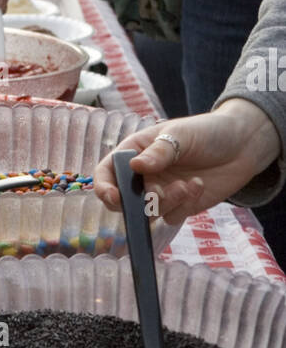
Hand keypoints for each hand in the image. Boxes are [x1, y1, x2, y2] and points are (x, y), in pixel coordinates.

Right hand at [93, 99, 281, 224]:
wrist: (244, 145)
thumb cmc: (208, 131)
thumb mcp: (181, 135)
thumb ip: (159, 152)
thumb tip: (134, 167)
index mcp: (135, 152)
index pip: (107, 173)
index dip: (104, 187)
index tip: (115, 196)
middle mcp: (144, 175)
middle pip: (123, 200)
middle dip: (138, 202)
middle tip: (158, 194)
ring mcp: (161, 192)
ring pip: (149, 212)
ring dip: (167, 202)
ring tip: (188, 185)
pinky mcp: (180, 205)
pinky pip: (172, 216)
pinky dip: (184, 205)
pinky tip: (198, 185)